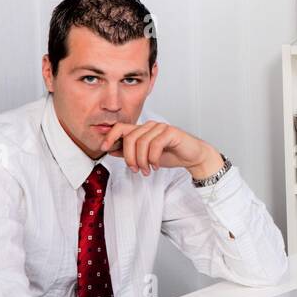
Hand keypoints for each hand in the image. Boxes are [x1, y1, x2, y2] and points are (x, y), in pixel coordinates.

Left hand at [99, 121, 222, 179]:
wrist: (192, 156)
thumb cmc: (171, 154)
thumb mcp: (146, 156)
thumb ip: (130, 152)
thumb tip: (112, 150)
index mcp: (142, 129)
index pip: (121, 127)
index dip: (110, 136)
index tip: (104, 148)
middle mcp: (150, 126)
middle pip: (129, 138)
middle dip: (129, 157)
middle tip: (135, 169)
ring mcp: (161, 128)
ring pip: (141, 143)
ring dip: (142, 161)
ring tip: (146, 170)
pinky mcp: (171, 132)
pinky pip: (155, 145)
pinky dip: (153, 158)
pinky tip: (156, 166)